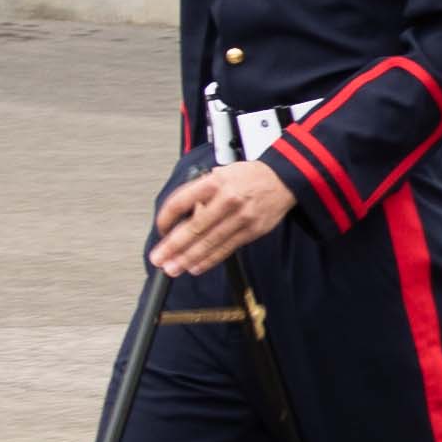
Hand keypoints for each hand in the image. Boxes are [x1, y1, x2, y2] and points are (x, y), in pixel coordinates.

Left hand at [148, 161, 297, 274]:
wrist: (282, 179)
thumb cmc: (248, 177)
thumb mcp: (220, 174)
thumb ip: (200, 192)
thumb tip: (180, 215)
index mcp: (214, 182)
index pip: (181, 202)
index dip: (166, 218)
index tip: (161, 229)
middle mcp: (227, 200)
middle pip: (194, 227)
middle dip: (173, 246)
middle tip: (158, 258)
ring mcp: (240, 218)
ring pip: (209, 242)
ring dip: (188, 258)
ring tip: (172, 268)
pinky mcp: (251, 231)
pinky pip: (226, 249)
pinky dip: (209, 260)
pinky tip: (195, 267)